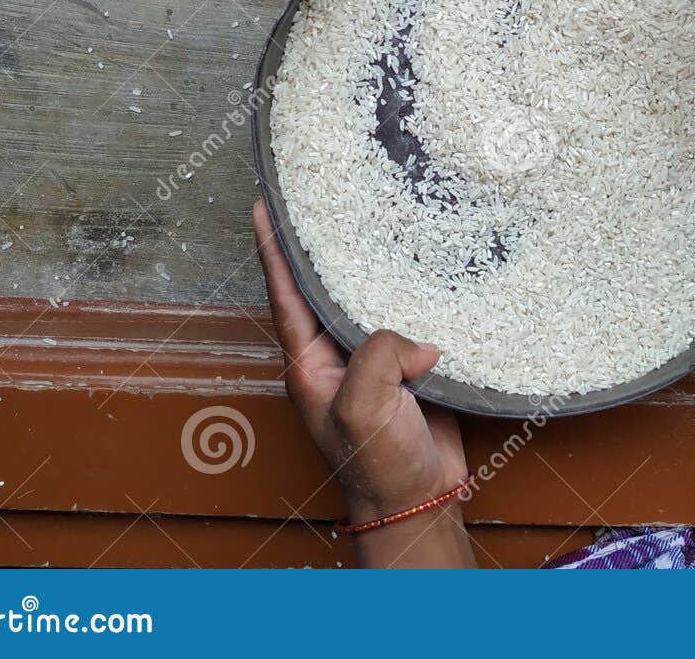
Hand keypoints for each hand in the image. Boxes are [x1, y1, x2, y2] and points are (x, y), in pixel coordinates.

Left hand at [252, 200, 473, 565]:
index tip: (262, 206)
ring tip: (383, 219)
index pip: (285, 294)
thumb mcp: (363, 409)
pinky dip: (420, 294)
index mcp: (309, 364)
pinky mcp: (408, 365)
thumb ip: (378, 357)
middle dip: (324, 245)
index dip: (272, 249)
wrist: (419, 498)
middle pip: (326, 287)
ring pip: (370, 299)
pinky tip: (431, 269)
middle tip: (326, 196)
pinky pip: (410, 318)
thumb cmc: (376, 466)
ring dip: (377, 266)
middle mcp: (336, 355)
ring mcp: (372, 360)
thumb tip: (418, 339)